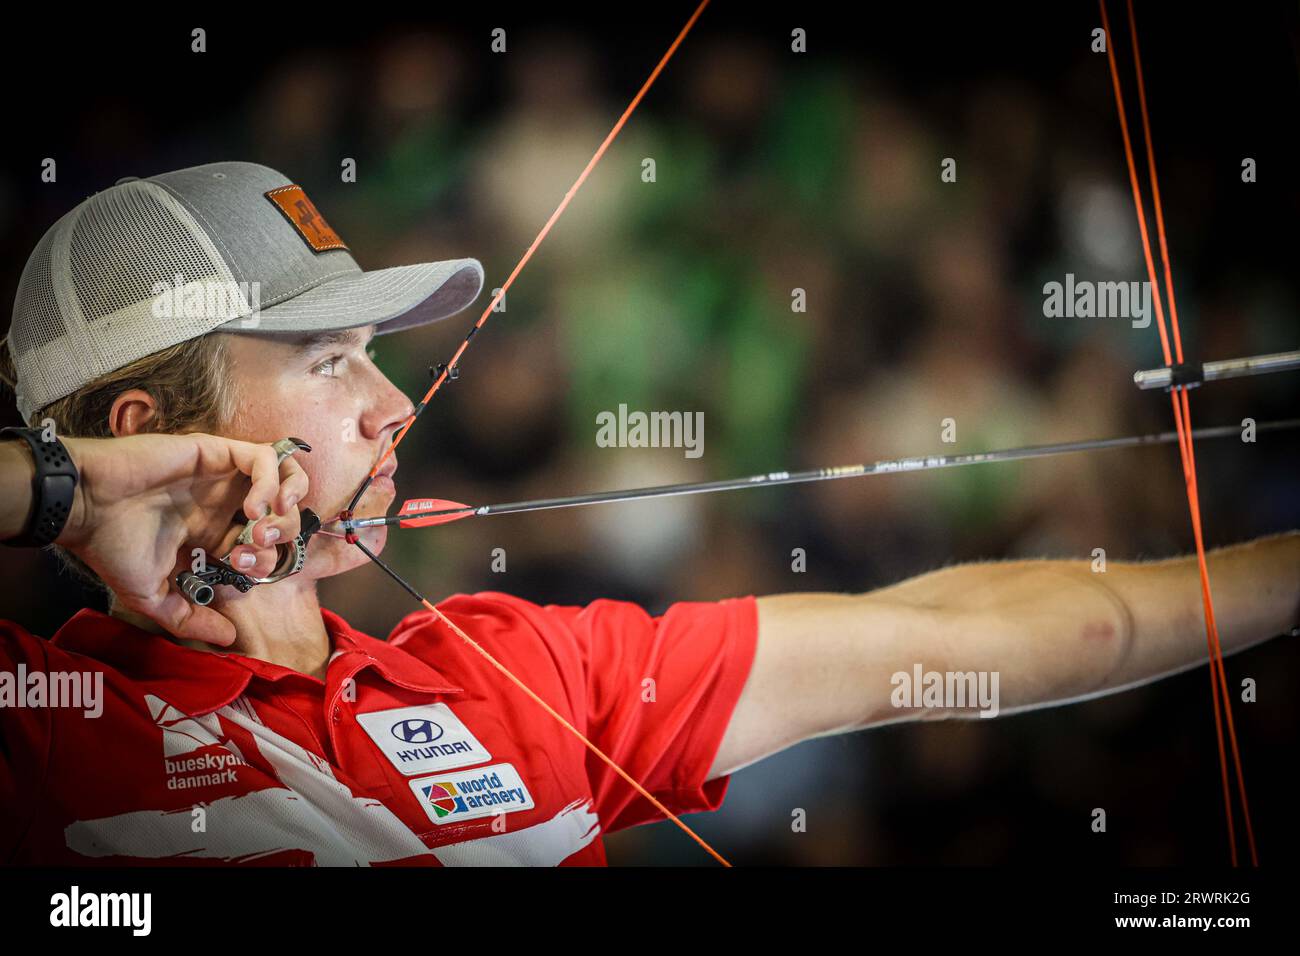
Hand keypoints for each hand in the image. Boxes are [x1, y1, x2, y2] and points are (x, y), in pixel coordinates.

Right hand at [54, 433, 308, 645]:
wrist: (85, 509)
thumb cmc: (112, 547)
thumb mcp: (152, 596)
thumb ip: (190, 618)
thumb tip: (228, 640)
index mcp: (214, 534)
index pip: (266, 546)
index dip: (266, 560)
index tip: (241, 568)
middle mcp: (224, 504)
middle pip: (283, 514)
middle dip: (281, 536)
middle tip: (254, 547)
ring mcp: (223, 477)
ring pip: (285, 479)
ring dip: (287, 505)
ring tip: (263, 526)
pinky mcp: (217, 452)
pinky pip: (265, 458)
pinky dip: (271, 482)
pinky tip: (252, 508)